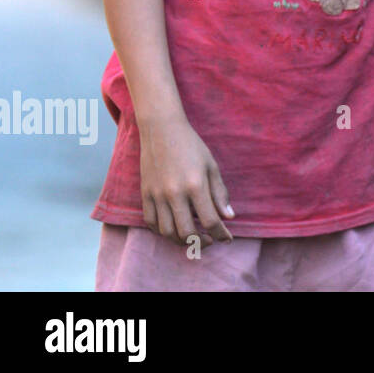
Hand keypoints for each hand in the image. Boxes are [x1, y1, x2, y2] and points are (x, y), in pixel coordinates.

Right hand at [138, 115, 233, 247]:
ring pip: (167, 231)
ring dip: (181, 241)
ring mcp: (157, 195)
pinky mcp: (145, 194)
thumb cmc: (191, 146)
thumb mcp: (211, 166)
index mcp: (195, 185)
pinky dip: (162, 231)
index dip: (220, 234)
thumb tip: (228, 217)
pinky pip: (151, 222)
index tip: (227, 238)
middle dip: (201, 242)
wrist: (162, 130)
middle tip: (210, 241)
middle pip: (186, 232)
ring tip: (193, 238)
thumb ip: (219, 193)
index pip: (210, 221)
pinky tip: (174, 229)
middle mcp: (174, 193)